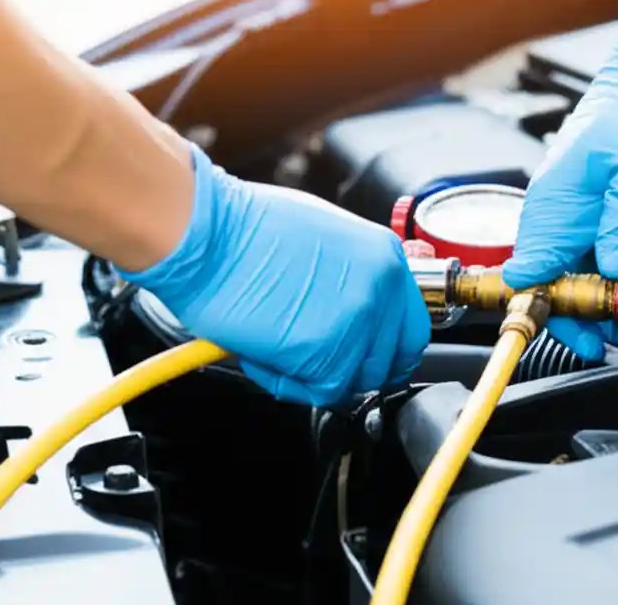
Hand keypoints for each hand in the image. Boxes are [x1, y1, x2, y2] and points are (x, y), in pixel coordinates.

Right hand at [120, 147, 430, 406]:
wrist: (204, 232)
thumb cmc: (245, 227)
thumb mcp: (325, 235)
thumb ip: (353, 274)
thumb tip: (356, 305)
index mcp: (385, 256)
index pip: (412, 326)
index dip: (388, 350)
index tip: (369, 358)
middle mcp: (381, 289)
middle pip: (390, 361)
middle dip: (355, 369)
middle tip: (318, 363)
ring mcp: (356, 322)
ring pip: (352, 380)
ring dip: (315, 375)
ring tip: (277, 346)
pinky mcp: (324, 352)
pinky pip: (316, 390)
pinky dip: (286, 382)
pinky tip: (263, 352)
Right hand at [503, 0, 617, 359]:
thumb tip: (609, 271)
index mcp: (553, 204)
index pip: (534, 274)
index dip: (555, 313)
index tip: (588, 340)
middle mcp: (559, 215)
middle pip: (562, 286)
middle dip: (600, 322)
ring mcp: (581, 217)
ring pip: (588, 280)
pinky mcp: (603, 216)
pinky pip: (607, 262)